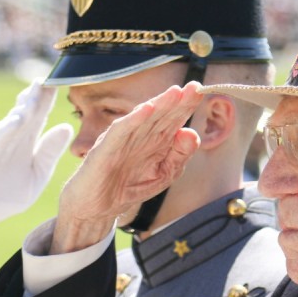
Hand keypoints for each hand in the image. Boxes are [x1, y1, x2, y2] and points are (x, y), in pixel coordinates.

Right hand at [0, 80, 73, 225]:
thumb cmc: (12, 191)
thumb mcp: (38, 172)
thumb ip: (50, 151)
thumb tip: (67, 126)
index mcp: (26, 140)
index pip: (39, 114)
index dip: (47, 99)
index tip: (60, 81)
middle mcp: (11, 139)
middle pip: (25, 113)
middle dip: (35, 96)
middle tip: (47, 78)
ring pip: (12, 123)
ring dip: (23, 108)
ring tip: (35, 93)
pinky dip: (5, 131)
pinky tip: (16, 120)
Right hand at [52, 83, 203, 252]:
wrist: (96, 209)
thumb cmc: (129, 187)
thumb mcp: (164, 174)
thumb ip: (179, 155)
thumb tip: (192, 132)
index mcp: (155, 139)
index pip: (173, 118)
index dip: (186, 105)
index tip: (201, 91)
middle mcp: (139, 135)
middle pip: (161, 114)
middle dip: (177, 101)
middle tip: (194, 87)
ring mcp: (122, 140)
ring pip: (143, 118)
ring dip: (159, 104)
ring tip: (175, 92)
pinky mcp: (105, 149)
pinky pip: (120, 132)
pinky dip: (133, 120)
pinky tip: (147, 110)